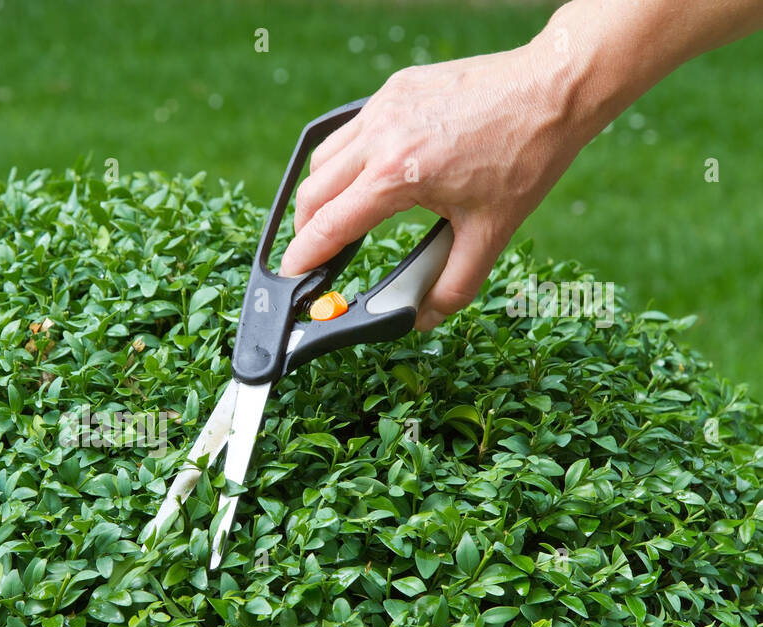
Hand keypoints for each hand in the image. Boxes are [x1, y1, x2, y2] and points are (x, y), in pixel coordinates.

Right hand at [279, 45, 583, 329]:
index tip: (291, 276)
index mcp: (397, 175)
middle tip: (316, 254)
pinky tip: (369, 176)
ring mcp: (384, 107)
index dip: (304, 257)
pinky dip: (347, 160)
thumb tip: (423, 318)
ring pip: (324, 159)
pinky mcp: (394, 89)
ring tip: (339, 218)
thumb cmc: (527, 156)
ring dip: (321, 194)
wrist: (555, 89)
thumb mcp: (493, 233)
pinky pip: (350, 131)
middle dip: (306, 231)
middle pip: (312, 194)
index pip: (330, 226)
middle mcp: (381, 136)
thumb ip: (454, 285)